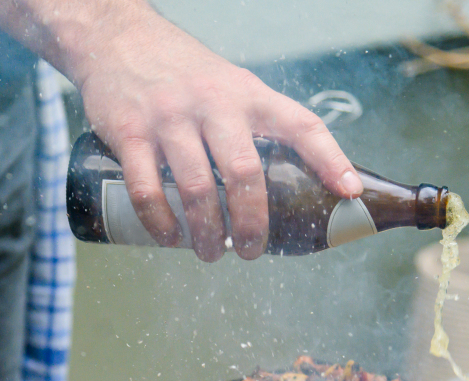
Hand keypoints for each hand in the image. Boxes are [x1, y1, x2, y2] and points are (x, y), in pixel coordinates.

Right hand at [74, 12, 362, 260]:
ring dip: (206, 232)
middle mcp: (213, 104)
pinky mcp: (130, 132)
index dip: (330, 159)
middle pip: (244, 172)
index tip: (349, 192)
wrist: (119, 39)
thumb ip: (254, 124)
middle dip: (251, 223)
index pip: (301, 125)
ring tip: (209, 253)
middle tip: (249, 250)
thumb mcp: (229, 85)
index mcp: (248, 94)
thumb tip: (285, 182)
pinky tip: (169, 238)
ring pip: (196, 188)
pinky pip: (147, 188)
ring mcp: (170, 118)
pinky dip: (160, 222)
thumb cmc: (182, 73)